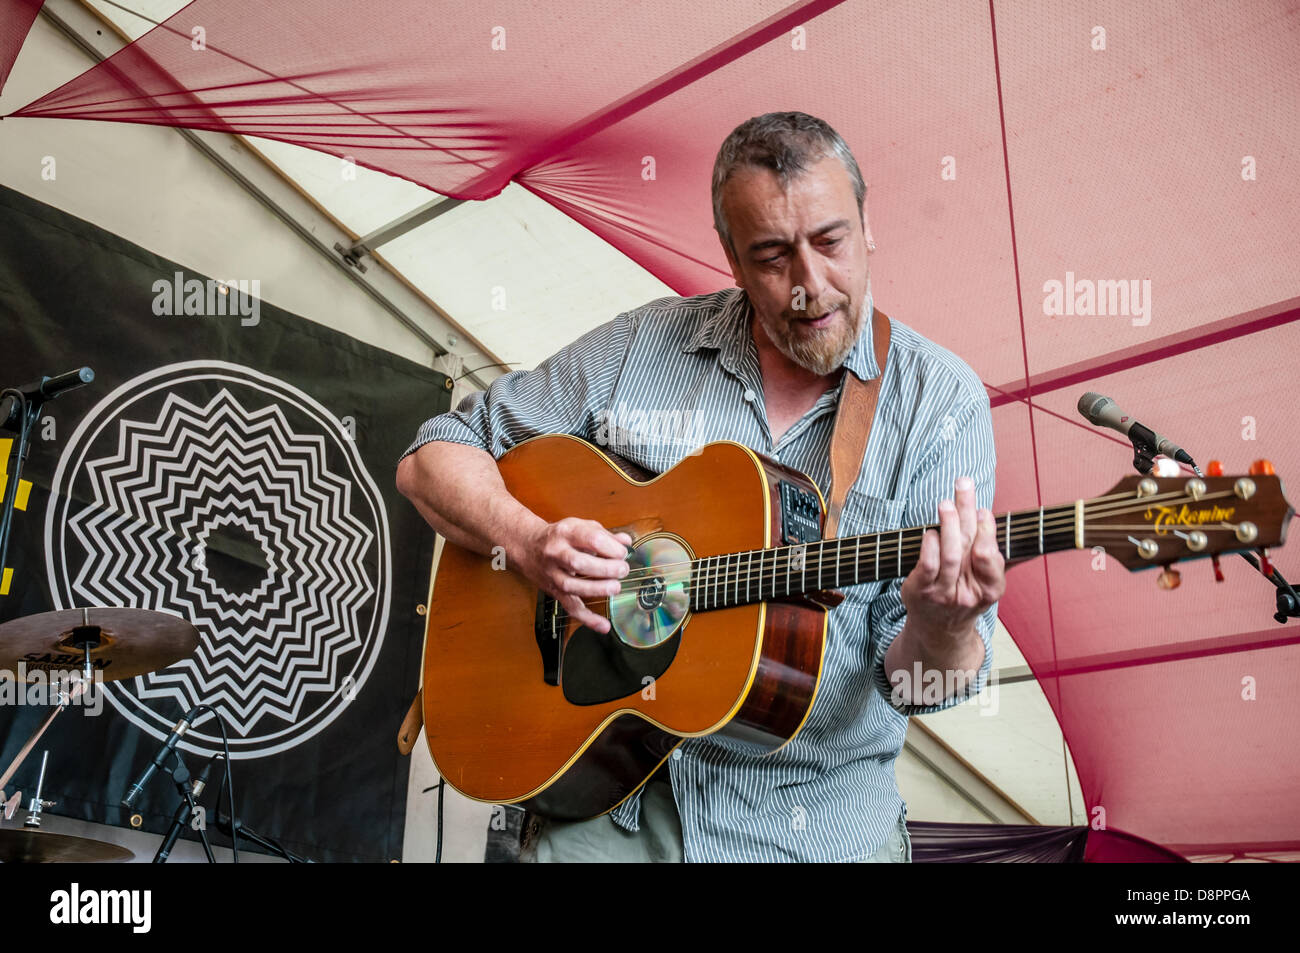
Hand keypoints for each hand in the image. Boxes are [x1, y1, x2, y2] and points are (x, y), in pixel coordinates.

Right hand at [513, 518, 631, 633]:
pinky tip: (603, 625)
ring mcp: (553, 573)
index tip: (622, 553)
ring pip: (571, 586)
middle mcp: (556, 552)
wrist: (527, 547)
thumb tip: (626, 543)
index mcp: (566, 532)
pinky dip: (587, 618)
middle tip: (622, 570)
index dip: (611, 547)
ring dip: (597, 589)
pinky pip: (569, 607)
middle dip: (605, 568)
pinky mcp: (554, 591)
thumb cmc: (558, 537)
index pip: (591, 538)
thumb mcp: (580, 527)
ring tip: (615, 587)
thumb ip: (604, 535)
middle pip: (579, 562)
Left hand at [900, 476, 1004, 644]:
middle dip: (967, 512)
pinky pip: (927, 566)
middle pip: (971, 547)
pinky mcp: (920, 592)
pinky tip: (930, 532)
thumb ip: (1008, 558)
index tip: (984, 509)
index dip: (988, 532)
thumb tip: (1043, 537)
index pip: (992, 557)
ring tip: (946, 502)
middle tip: (963, 484)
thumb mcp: (988, 582)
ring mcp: (944, 594)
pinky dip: (929, 546)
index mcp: (991, 588)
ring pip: (950, 556)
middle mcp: (969, 593)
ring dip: (948, 525)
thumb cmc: (965, 595)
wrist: (937, 630)